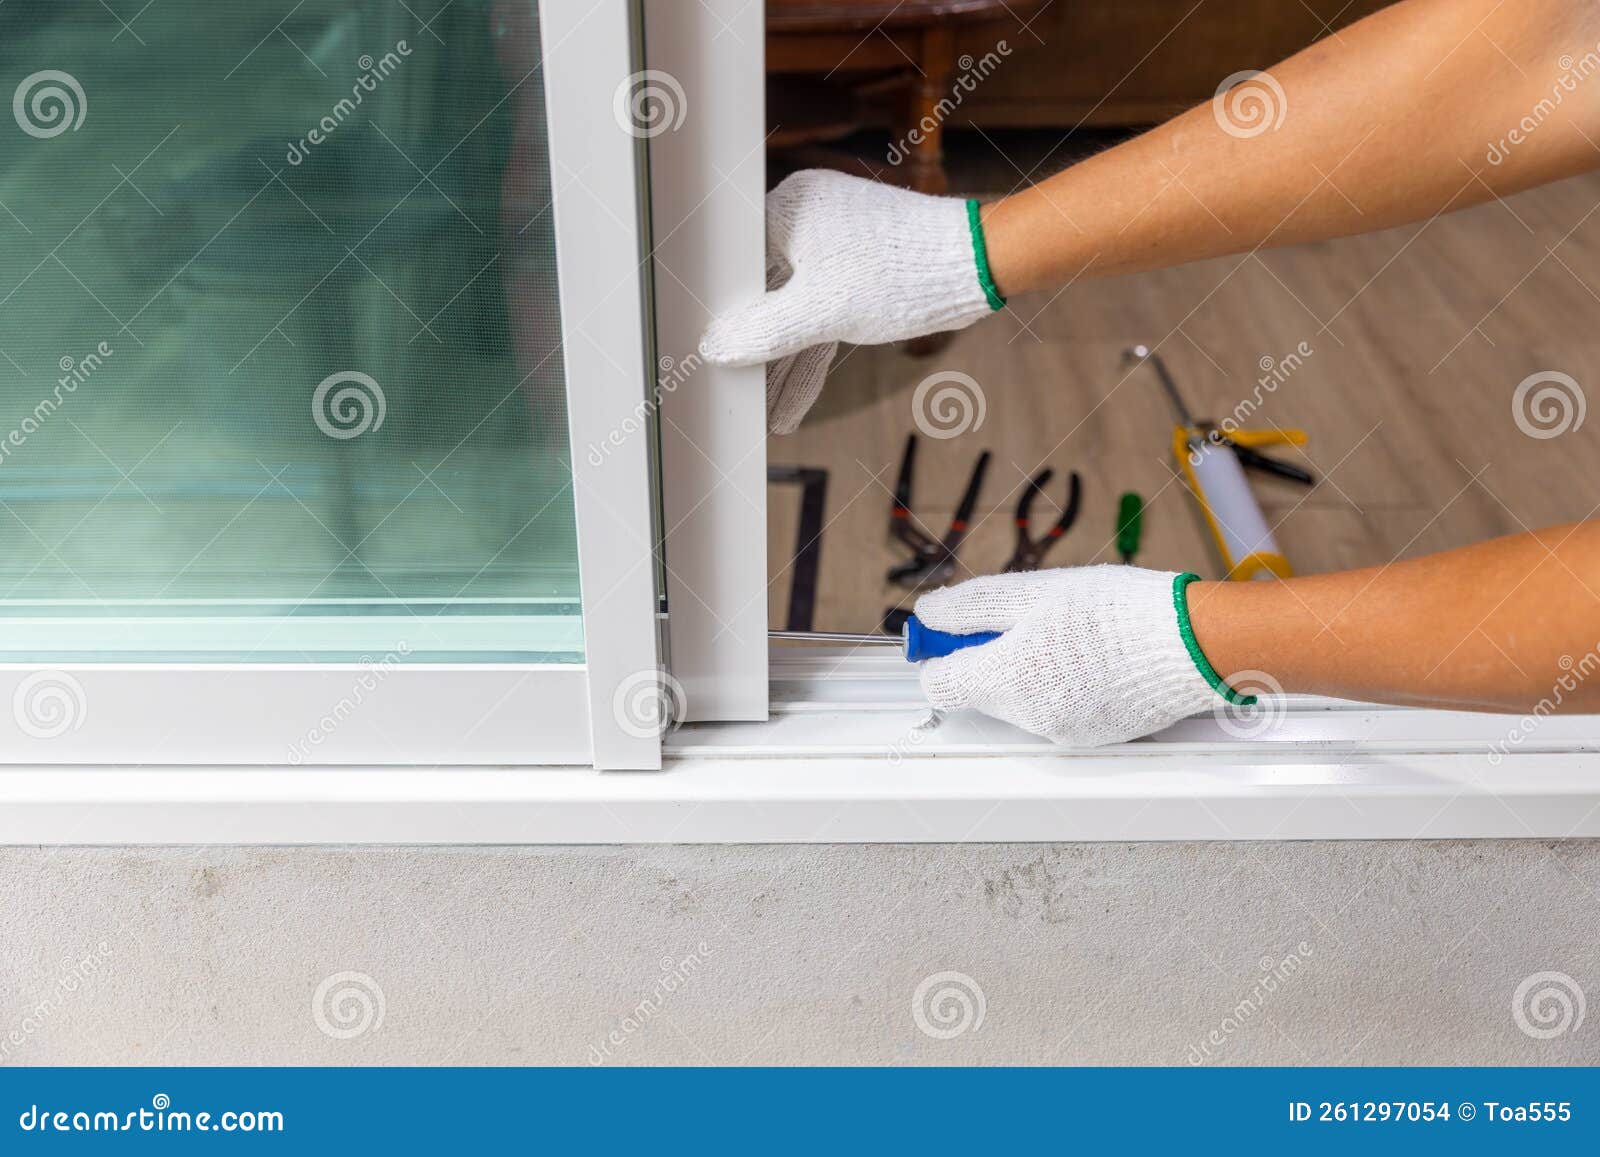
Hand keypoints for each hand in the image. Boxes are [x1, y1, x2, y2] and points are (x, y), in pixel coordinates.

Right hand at [697, 170, 1002, 434]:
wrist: (975, 263)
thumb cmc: (900, 273)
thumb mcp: (819, 313)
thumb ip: (763, 333)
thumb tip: (715, 347)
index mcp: (788, 207)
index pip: (738, 265)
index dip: (724, 313)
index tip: (713, 353)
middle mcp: (807, 215)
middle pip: (768, 291)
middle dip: (759, 349)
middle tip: (741, 391)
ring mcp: (835, 238)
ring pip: (799, 306)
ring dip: (788, 359)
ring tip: (772, 410)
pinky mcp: (859, 261)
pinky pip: (823, 306)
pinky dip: (814, 345)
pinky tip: (797, 396)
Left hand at [914, 566, 1238, 745]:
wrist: (1188, 644)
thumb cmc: (1116, 613)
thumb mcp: (1033, 593)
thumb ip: (972, 607)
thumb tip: (931, 614)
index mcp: (1007, 680)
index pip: (939, 685)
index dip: (940, 653)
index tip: (951, 632)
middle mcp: (1028, 717)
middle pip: (982, 690)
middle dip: (991, 656)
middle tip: (1026, 620)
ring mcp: (1061, 732)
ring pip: (1020, 701)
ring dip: (1028, 671)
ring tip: (1069, 637)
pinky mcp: (1092, 737)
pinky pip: (1057, 711)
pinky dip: (1062, 687)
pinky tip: (1091, 659)